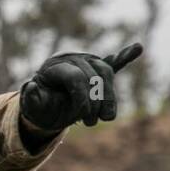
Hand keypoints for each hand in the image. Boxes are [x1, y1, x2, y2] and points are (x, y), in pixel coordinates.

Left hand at [19, 43, 143, 131]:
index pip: (75, 77)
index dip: (81, 98)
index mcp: (55, 66)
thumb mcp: (32, 105)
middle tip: (90, 122)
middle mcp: (73, 59)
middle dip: (95, 101)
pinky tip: (138, 48)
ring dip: (110, 96)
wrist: (46, 102)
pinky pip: (113, 63)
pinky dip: (125, 57)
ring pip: (105, 74)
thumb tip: (31, 86)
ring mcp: (86, 62)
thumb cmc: (40, 104)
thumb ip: (32, 98)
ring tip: (108, 117)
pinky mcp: (97, 69)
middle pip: (93, 76)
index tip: (81, 116)